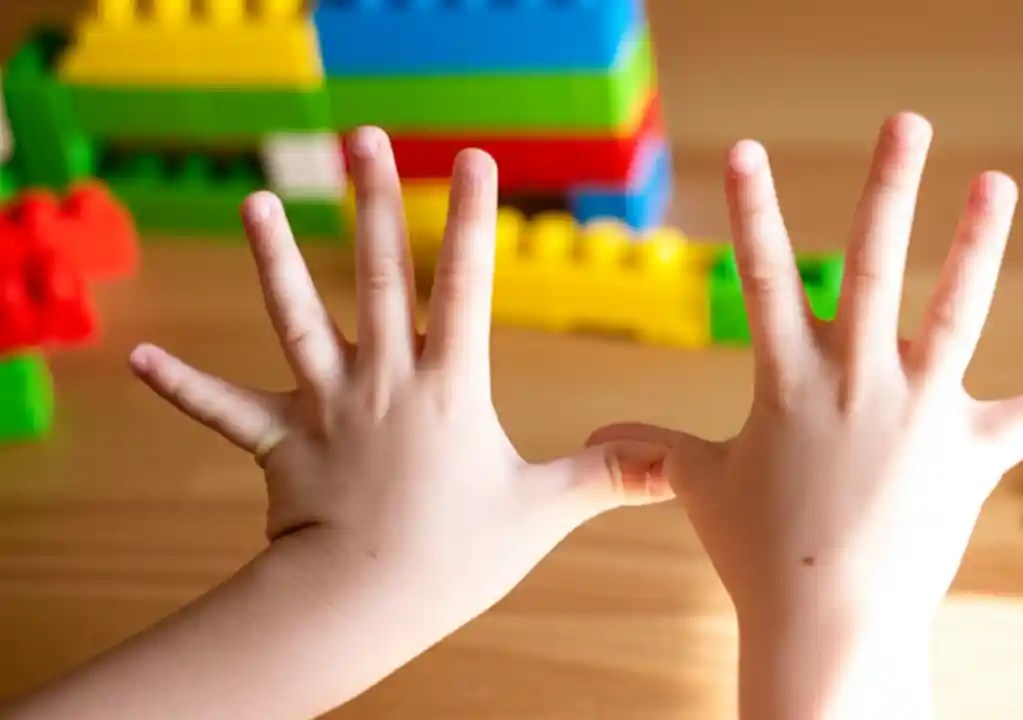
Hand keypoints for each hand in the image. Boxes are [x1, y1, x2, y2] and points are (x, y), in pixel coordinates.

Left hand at [121, 129, 671, 714]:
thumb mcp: (541, 512)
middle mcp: (383, 381)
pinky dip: (181, 386)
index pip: (464, 287)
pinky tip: (136, 359)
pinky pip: (224, 410)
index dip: (471, 219)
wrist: (357, 603)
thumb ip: (609, 476)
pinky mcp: (279, 442)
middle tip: (363, 139)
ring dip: (276, 260)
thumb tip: (680, 464)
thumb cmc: (453, 560)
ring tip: (255, 204)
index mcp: (447, 387)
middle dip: (376, 202)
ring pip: (295, 320)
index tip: (470, 158)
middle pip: (379, 277)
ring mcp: (325, 407)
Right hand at [589, 113, 1022, 718]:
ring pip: (956, 312)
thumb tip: (594, 445)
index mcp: (789, 380)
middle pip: (874, 266)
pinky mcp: (969, 454)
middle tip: (907, 124)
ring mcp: (919, 413)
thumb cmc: (757, 554)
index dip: (750, 211)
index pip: (763, 278)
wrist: (827, 623)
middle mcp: (857, 381)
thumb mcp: (702, 489)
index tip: (743, 151)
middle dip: (888, 187)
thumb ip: (654, 451)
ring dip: (978, 243)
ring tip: (995, 183)